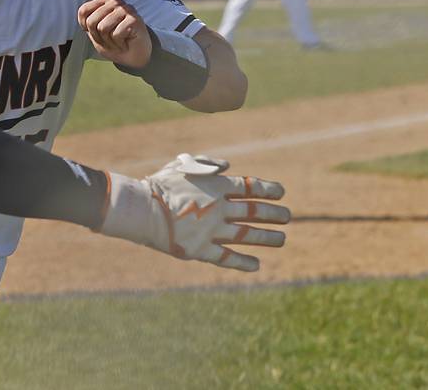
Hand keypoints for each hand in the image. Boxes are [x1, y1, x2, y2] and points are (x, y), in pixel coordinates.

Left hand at [77, 0, 151, 68]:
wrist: (134, 57)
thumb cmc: (114, 44)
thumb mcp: (95, 33)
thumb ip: (88, 22)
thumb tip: (81, 13)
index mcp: (104, 2)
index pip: (83, 11)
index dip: (86, 27)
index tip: (97, 33)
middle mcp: (115, 2)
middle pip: (92, 21)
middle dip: (98, 37)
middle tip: (109, 40)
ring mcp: (126, 9)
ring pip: (103, 28)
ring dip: (109, 41)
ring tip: (117, 41)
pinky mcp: (134, 19)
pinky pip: (116, 34)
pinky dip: (118, 44)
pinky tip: (126, 43)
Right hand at [98, 154, 290, 271]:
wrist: (140, 210)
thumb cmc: (159, 185)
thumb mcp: (181, 165)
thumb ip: (206, 163)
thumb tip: (229, 166)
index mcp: (216, 186)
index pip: (250, 187)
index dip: (268, 189)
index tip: (280, 193)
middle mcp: (219, 209)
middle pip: (254, 211)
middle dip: (273, 214)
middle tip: (286, 217)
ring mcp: (212, 231)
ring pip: (247, 234)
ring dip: (266, 237)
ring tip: (281, 239)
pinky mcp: (200, 250)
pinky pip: (226, 257)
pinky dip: (242, 262)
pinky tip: (256, 265)